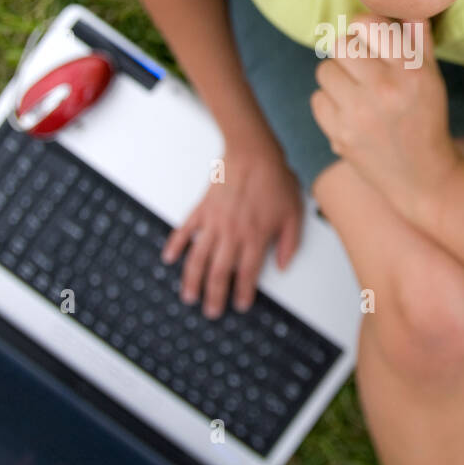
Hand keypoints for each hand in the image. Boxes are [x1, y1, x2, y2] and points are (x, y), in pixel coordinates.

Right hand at [160, 126, 302, 317]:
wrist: (253, 153)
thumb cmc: (275, 179)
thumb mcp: (293, 213)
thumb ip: (289, 243)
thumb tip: (283, 265)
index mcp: (255, 237)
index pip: (247, 274)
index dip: (243, 293)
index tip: (239, 306)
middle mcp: (232, 234)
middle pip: (220, 273)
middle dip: (214, 296)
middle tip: (211, 312)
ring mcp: (213, 222)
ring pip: (198, 258)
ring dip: (192, 280)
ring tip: (189, 296)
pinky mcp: (202, 209)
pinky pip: (184, 231)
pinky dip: (175, 245)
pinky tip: (169, 258)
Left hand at [310, 14, 457, 227]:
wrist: (422, 176)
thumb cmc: (426, 118)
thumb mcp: (432, 77)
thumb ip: (417, 38)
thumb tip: (403, 4)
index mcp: (410, 71)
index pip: (366, 25)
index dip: (363, 27)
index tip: (368, 38)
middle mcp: (384, 90)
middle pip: (341, 45)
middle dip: (349, 52)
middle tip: (360, 65)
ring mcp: (359, 115)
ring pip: (325, 70)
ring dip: (337, 76)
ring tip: (355, 89)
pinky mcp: (341, 135)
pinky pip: (317, 99)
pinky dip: (329, 102)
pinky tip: (349, 111)